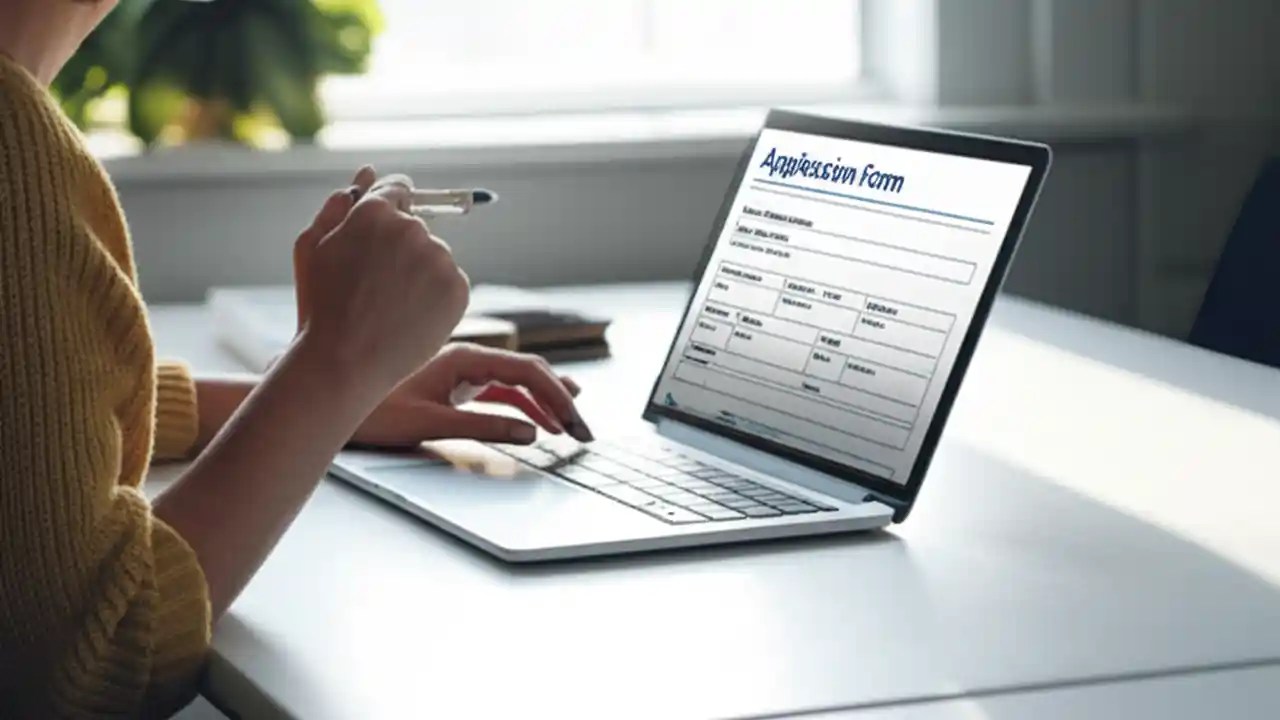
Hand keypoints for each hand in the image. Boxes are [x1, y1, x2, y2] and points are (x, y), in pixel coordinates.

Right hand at [291, 166, 470, 397]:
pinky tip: (412, 317)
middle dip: (404, 248)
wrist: (346, 359)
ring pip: (435, 257)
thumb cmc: (325, 305)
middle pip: (418, 226)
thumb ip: (342, 206)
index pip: (400, 189)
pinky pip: (450, 284)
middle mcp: (411, 228)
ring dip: (421, 274)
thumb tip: (369, 173)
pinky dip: (437, 297)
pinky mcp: (457, 287)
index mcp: (375, 212)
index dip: (394, 209)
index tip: (389, 233)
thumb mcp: (318, 247)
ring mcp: (438, 258)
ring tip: (393, 307)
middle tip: (381, 285)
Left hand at [352, 343, 594, 446]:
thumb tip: (530, 433)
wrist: (329, 396)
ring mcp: (462, 370)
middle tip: (585, 431)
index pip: (527, 371)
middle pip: (530, 373)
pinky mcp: (455, 384)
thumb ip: (483, 427)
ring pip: (518, 382)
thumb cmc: (370, 410)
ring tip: (573, 426)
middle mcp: (467, 358)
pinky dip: (525, 404)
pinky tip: (542, 418)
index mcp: (464, 359)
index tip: (575, 422)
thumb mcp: (429, 423)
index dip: (558, 396)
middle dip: (561, 401)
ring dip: (546, 403)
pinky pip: (501, 391)